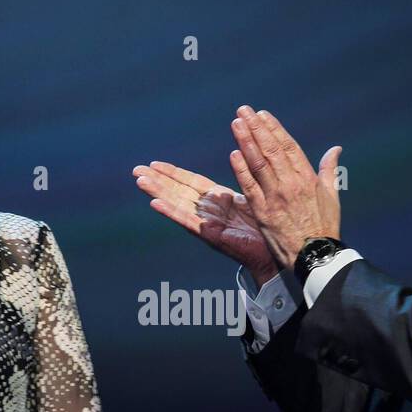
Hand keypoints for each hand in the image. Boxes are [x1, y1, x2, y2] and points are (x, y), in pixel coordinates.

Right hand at [134, 160, 278, 284]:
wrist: (274, 253)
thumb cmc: (265, 228)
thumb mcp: (249, 199)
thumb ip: (241, 182)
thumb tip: (241, 158)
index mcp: (217, 201)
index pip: (190, 182)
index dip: (173, 173)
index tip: (155, 164)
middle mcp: (207, 212)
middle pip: (177, 192)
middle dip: (157, 180)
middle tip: (136, 169)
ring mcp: (206, 224)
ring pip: (177, 204)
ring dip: (158, 192)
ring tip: (140, 181)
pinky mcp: (210, 235)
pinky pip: (187, 222)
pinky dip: (171, 212)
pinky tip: (155, 204)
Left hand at [228, 104, 341, 269]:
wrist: (316, 256)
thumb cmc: (325, 227)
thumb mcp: (332, 196)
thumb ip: (329, 170)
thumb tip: (335, 149)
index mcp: (308, 178)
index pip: (288, 146)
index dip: (274, 128)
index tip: (263, 114)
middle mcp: (291, 184)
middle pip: (271, 149)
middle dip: (256, 128)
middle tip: (243, 111)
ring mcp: (276, 197)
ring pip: (259, 163)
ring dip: (246, 141)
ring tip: (236, 123)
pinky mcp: (263, 212)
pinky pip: (250, 186)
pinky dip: (241, 169)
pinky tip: (234, 154)